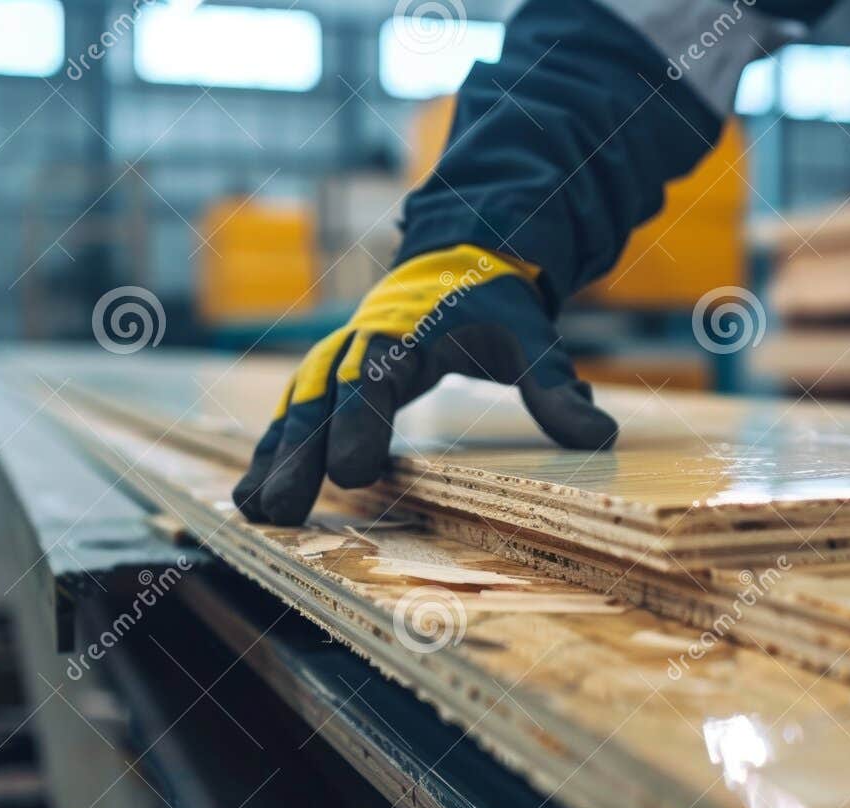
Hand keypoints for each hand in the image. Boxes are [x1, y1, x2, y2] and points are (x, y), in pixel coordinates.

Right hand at [232, 244, 617, 525]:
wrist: (463, 256)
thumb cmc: (497, 302)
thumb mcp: (532, 335)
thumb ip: (556, 387)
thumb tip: (600, 437)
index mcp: (407, 330)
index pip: (376, 379)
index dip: (360, 422)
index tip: (351, 472)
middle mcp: (361, 343)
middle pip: (320, 398)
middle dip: (298, 453)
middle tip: (282, 510)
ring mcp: (340, 357)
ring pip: (296, 407)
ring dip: (273, 457)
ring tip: (252, 511)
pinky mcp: (332, 375)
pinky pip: (293, 412)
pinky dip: (272, 449)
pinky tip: (250, 496)